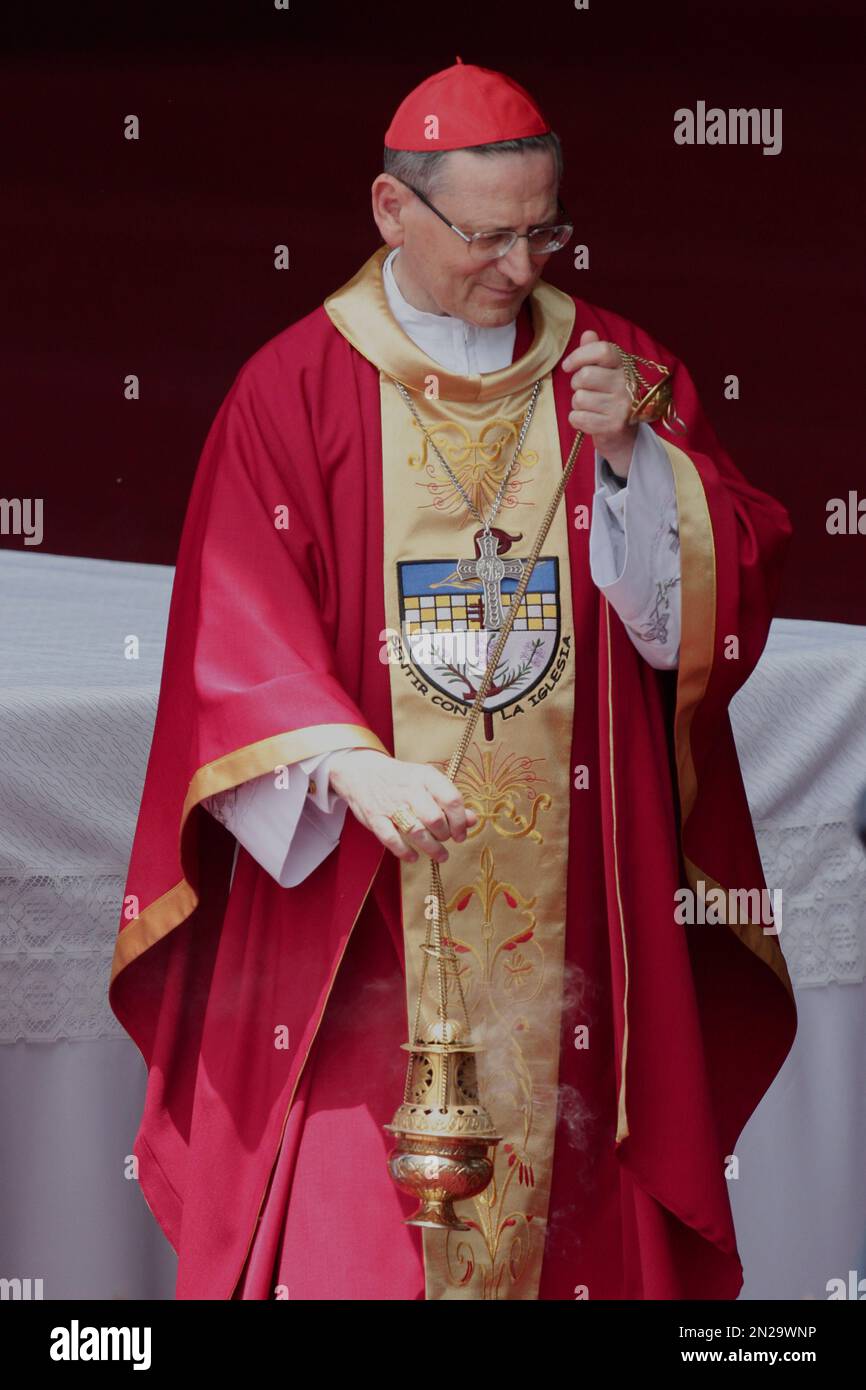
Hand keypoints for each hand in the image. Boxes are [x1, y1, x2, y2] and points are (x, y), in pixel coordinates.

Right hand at [327, 749, 477, 863]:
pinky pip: (391, 839)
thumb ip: (449, 801)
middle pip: (435, 818)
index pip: (452, 799)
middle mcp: (409, 789)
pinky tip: (414, 857)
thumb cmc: (401, 780)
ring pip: (416, 831)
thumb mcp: (426, 782)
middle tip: (447, 840)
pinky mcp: (374, 818)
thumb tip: (472, 820)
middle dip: (445, 835)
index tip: (461, 833)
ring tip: (440, 855)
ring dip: (431, 848)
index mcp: (426, 776)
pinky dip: (404, 852)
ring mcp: (390, 804)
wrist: (361, 771)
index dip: (461, 821)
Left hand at [561, 329, 637, 477]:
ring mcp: (621, 406)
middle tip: (584, 391)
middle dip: (576, 384)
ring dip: (577, 404)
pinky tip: (588, 420)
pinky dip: (577, 420)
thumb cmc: (609, 399)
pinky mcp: (613, 426)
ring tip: (589, 407)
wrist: (623, 436)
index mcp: (624, 367)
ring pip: (580, 398)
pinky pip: (578, 418)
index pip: (602, 350)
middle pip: (585, 375)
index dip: (579, 355)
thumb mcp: (605, 373)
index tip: (568, 366)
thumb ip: (595, 354)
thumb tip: (588, 333)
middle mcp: (626, 385)